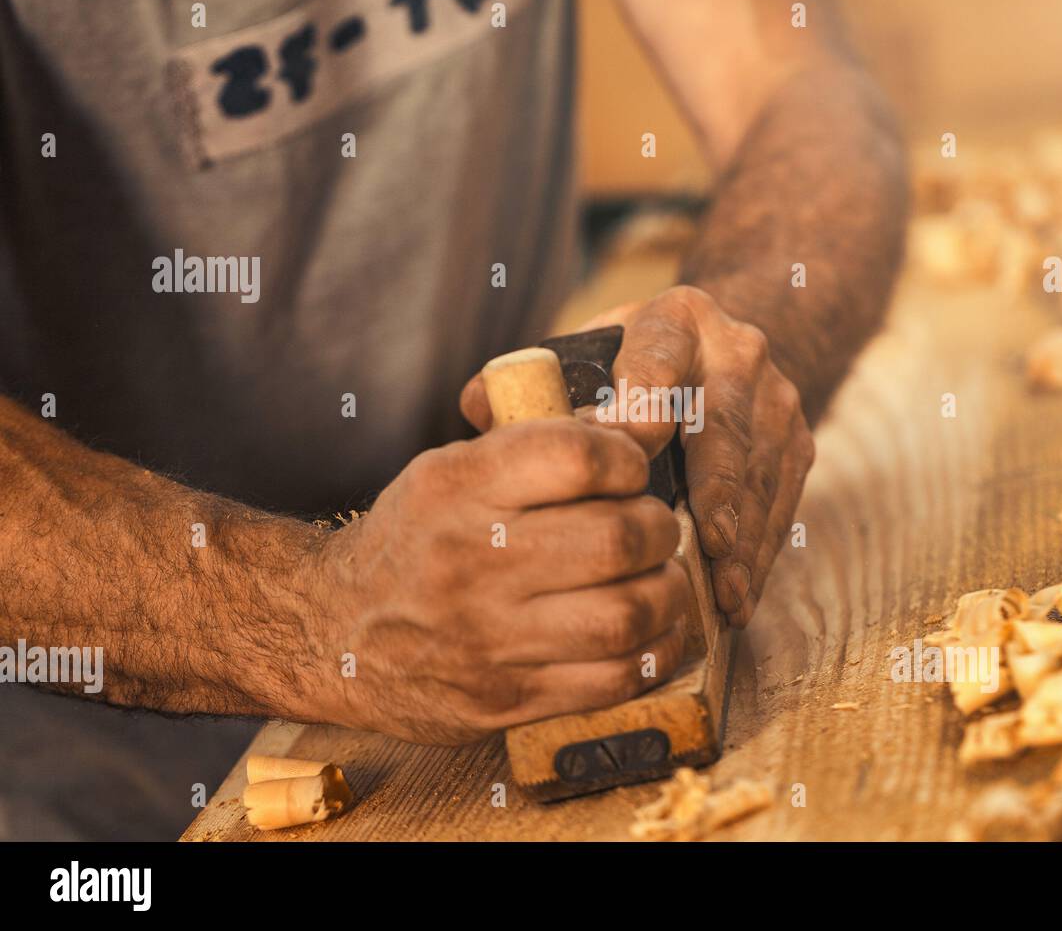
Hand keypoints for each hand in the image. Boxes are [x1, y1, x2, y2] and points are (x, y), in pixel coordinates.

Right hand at [295, 419, 687, 744]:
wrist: (331, 633)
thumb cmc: (416, 540)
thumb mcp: (453, 472)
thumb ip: (542, 446)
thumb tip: (648, 424)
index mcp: (457, 487)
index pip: (577, 457)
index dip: (628, 459)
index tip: (630, 471)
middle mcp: (470, 560)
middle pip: (616, 539)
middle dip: (658, 528)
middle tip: (654, 529)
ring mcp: (487, 639)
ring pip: (625, 616)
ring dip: (667, 594)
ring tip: (660, 580)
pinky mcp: (505, 701)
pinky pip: (613, 680)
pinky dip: (652, 653)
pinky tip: (650, 632)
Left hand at [462, 286, 814, 627]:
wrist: (726, 356)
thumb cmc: (632, 371)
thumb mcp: (590, 357)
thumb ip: (535, 387)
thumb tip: (479, 409)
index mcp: (675, 321)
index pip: (659, 356)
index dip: (646, 401)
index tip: (632, 447)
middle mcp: (737, 353)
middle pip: (727, 424)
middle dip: (715, 487)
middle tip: (700, 542)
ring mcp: (776, 402)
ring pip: (760, 475)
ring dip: (742, 539)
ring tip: (719, 593)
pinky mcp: (800, 446)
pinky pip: (780, 506)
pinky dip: (757, 556)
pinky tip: (736, 599)